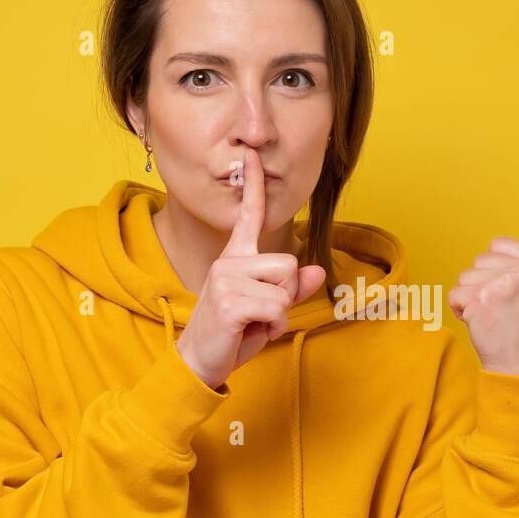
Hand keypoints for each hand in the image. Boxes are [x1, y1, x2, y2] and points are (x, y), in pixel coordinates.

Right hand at [174, 146, 326, 388]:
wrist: (200, 362)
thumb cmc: (233, 334)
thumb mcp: (267, 309)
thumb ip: (291, 289)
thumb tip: (318, 270)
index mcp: (235, 258)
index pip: (248, 215)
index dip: (253, 185)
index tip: (251, 155)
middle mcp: (228, 262)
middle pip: (288, 264)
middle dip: (285, 295)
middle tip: (260, 314)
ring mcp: (226, 280)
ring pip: (285, 289)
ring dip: (279, 314)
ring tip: (253, 323)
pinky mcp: (229, 302)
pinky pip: (278, 309)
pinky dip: (273, 328)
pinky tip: (251, 332)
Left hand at [448, 238, 518, 374]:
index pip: (498, 246)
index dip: (501, 271)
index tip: (517, 296)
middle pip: (480, 261)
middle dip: (485, 284)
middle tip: (507, 310)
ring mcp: (503, 284)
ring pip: (466, 277)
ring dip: (472, 299)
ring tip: (495, 318)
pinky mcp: (480, 300)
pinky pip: (454, 295)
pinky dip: (460, 311)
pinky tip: (481, 325)